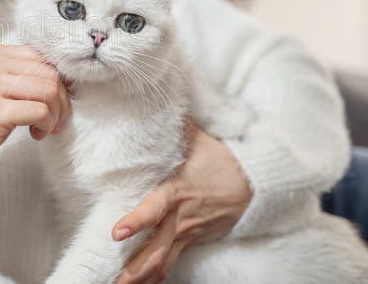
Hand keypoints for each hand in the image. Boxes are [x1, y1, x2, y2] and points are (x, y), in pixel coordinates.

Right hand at [0, 44, 70, 192]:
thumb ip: (23, 74)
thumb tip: (66, 74)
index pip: (43, 57)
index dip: (57, 82)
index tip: (53, 104)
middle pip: (50, 73)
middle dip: (61, 101)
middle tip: (52, 121)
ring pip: (49, 90)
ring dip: (55, 115)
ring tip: (42, 128)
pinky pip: (41, 112)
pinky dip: (46, 126)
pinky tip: (35, 134)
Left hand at [112, 122, 251, 283]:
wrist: (253, 183)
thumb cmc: (220, 159)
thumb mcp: (196, 139)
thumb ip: (172, 126)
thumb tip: (151, 100)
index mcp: (177, 190)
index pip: (155, 208)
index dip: (137, 220)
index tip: (118, 232)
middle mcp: (180, 217)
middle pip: (157, 247)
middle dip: (135, 266)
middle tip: (114, 281)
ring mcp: (187, 232)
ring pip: (163, 260)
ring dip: (142, 277)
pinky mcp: (192, 240)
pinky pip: (172, 261)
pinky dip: (156, 275)